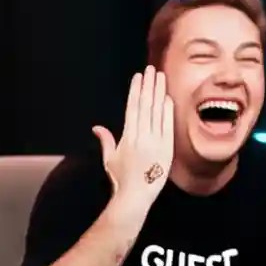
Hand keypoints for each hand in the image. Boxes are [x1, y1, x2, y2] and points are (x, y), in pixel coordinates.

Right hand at [92, 66, 174, 209]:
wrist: (135, 196)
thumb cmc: (121, 179)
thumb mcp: (109, 159)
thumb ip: (106, 140)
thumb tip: (96, 127)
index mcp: (127, 137)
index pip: (133, 108)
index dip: (136, 90)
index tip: (138, 77)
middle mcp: (142, 137)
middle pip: (146, 105)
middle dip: (148, 85)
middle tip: (152, 69)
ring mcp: (156, 142)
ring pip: (158, 112)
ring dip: (159, 93)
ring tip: (161, 77)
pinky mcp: (167, 148)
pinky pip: (168, 125)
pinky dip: (168, 111)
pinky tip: (168, 98)